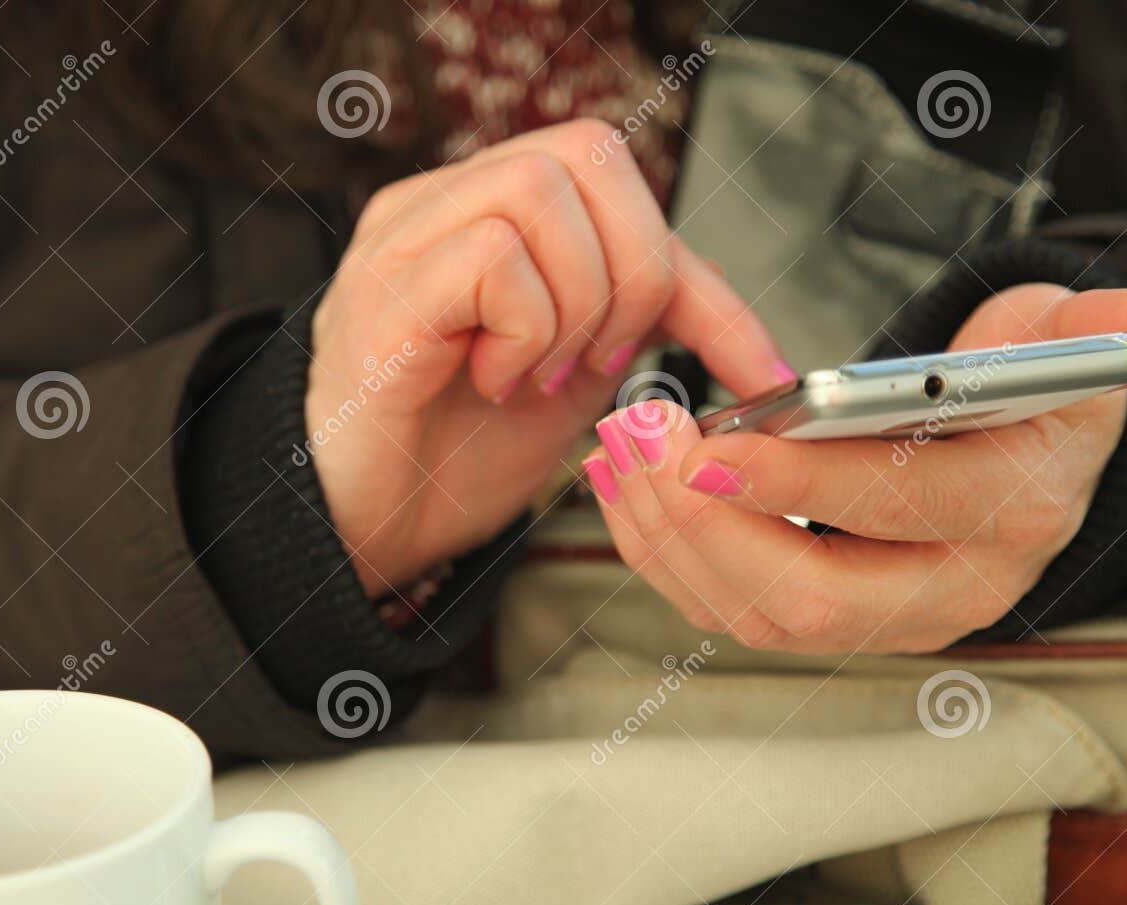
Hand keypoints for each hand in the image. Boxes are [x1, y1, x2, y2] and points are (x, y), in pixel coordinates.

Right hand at [305, 119, 789, 596]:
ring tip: (536, 377)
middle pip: (588, 154)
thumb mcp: (569, 381)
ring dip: (574, 305)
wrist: (364, 528)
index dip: (705, 282)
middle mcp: (440, 205)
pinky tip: (491, 381)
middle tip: (601, 364)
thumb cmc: (452, 455)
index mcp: (488, 214)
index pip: (624, 191)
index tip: (762, 371)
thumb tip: (715, 299)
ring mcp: (402, 239)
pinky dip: (522, 330)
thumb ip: (623, 321)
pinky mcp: (381, 291)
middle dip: (635, 272)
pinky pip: (490, 256)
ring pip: (541, 194)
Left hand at [582, 283, 1126, 652]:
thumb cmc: (1023, 385)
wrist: (1009, 453)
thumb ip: (1099, 325)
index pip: (904, 511)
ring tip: (617, 454)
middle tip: (643, 445)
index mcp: (1016, 517)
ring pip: (759, 617)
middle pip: (814, 598)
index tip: (715, 444)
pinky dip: (666, 557)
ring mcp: (885, 623)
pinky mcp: (829, 626)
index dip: (807, 484)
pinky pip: (732, 612)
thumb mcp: (1065, 340)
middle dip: (711, 527)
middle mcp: (954, 593)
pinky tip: (624, 490)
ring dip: (670, 542)